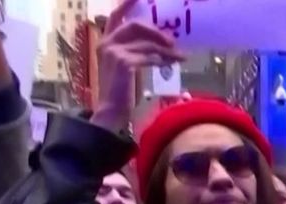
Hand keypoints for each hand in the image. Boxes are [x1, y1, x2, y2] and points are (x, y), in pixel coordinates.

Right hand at [92, 0, 183, 131]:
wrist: (111, 110)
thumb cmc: (121, 90)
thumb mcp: (127, 65)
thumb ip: (137, 50)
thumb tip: (162, 43)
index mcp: (105, 41)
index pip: (116, 16)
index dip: (127, 3)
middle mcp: (107, 43)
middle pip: (136, 25)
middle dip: (157, 32)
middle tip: (173, 41)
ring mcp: (114, 51)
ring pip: (147, 44)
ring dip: (167, 50)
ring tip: (180, 56)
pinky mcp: (124, 62)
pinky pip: (150, 57)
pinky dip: (163, 60)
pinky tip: (171, 64)